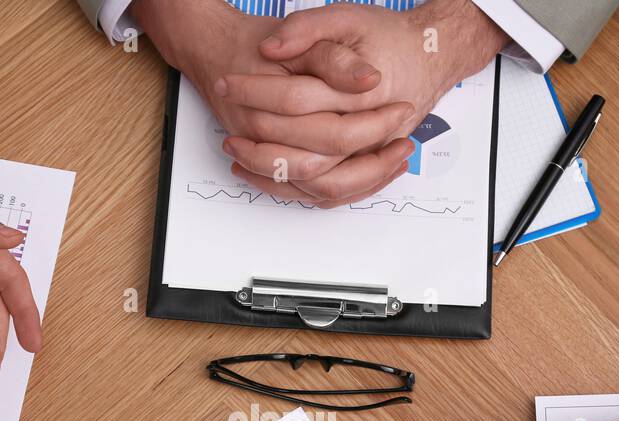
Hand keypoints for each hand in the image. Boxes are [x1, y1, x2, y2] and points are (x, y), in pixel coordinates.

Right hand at [132, 0, 417, 206]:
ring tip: (394, 163)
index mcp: (275, 105)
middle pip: (325, 168)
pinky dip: (338, 190)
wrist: (214, 48)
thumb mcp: (307, 31)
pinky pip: (304, 192)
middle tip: (404, 143)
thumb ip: (335, 56)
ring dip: (360, 182)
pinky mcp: (268, 163)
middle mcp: (266, 136)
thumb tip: (368, 80)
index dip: (374, 125)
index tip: (402, 112)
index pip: (332, 131)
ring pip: (315, 189)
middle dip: (373, 161)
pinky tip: (368, 177)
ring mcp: (263, 153)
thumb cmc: (259, 40)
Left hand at [218, 0, 506, 200]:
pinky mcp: (368, 165)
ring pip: (321, 186)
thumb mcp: (347, 17)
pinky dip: (296, 191)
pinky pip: (332, 193)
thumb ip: (309, 28)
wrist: (427, 54)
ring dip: (276, 178)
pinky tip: (267, 177)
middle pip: (309, 158)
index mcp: (365, 94)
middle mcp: (372, 131)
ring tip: (241, 163)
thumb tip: (271, 49)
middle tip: (230, 138)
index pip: (299, 101)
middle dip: (261, 150)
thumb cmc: (387, 36)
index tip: (228, 86)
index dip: (257, 94)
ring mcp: (373, 154)